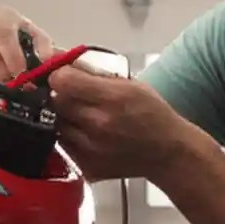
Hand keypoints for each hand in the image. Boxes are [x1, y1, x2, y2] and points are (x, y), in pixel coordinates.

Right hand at [0, 5, 55, 81]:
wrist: (11, 42)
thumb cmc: (25, 40)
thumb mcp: (39, 39)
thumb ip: (44, 47)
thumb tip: (46, 58)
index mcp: (4, 17)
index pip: (3, 33)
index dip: (11, 55)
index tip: (20, 72)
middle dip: (0, 70)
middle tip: (12, 82)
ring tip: (4, 84)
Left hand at [47, 64, 205, 181]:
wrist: (168, 153)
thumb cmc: (151, 112)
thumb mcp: (129, 83)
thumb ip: (91, 70)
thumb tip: (56, 56)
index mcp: (111, 97)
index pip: (62, 81)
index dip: (59, 76)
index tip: (64, 77)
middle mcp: (98, 124)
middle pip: (56, 102)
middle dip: (61, 96)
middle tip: (75, 96)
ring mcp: (90, 149)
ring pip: (56, 125)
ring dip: (63, 117)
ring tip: (82, 116)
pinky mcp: (86, 167)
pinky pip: (63, 146)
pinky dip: (69, 138)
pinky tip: (85, 134)